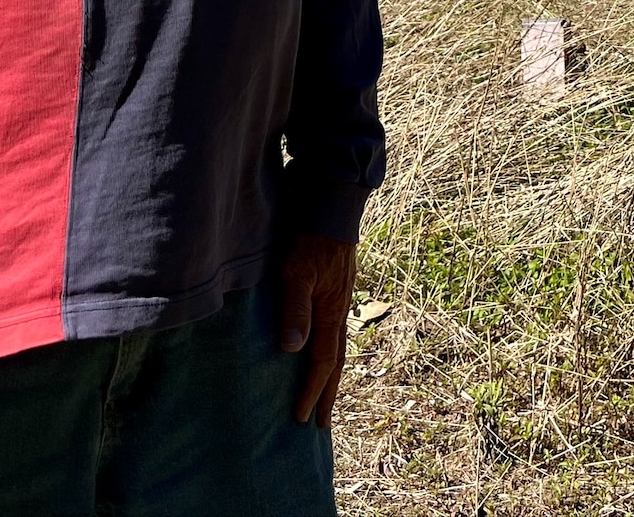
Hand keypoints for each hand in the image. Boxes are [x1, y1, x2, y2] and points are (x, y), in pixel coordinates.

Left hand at [277, 234, 357, 426]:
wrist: (332, 210)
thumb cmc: (311, 240)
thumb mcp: (297, 273)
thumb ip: (295, 309)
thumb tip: (293, 349)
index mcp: (331, 314)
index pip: (323, 363)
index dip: (311, 391)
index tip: (301, 417)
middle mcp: (339, 312)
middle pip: (336, 362)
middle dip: (327, 394)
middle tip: (320, 423)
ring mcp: (340, 302)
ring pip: (338, 348)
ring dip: (330, 376)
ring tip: (323, 395)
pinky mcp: (335, 292)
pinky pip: (334, 332)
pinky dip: (329, 352)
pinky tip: (320, 352)